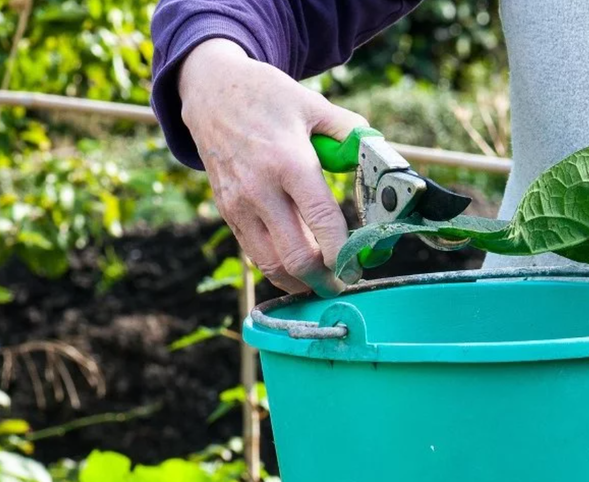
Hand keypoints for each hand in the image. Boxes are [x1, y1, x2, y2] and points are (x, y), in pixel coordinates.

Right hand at [179, 39, 366, 294]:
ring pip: (272, 264)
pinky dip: (279, 268)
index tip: (359, 264)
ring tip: (324, 282)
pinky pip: (255, 253)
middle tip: (345, 281)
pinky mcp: (227, 212)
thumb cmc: (267, 97)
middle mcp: (260, 189)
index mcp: (289, 162)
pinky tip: (299, 270)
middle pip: (296, 256)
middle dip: (325, 279)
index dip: (342, 252)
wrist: (209, 91)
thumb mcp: (313, 104)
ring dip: (301, 282)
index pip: (322, 220)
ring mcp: (239, 204)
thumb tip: (378, 154)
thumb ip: (350, 132)